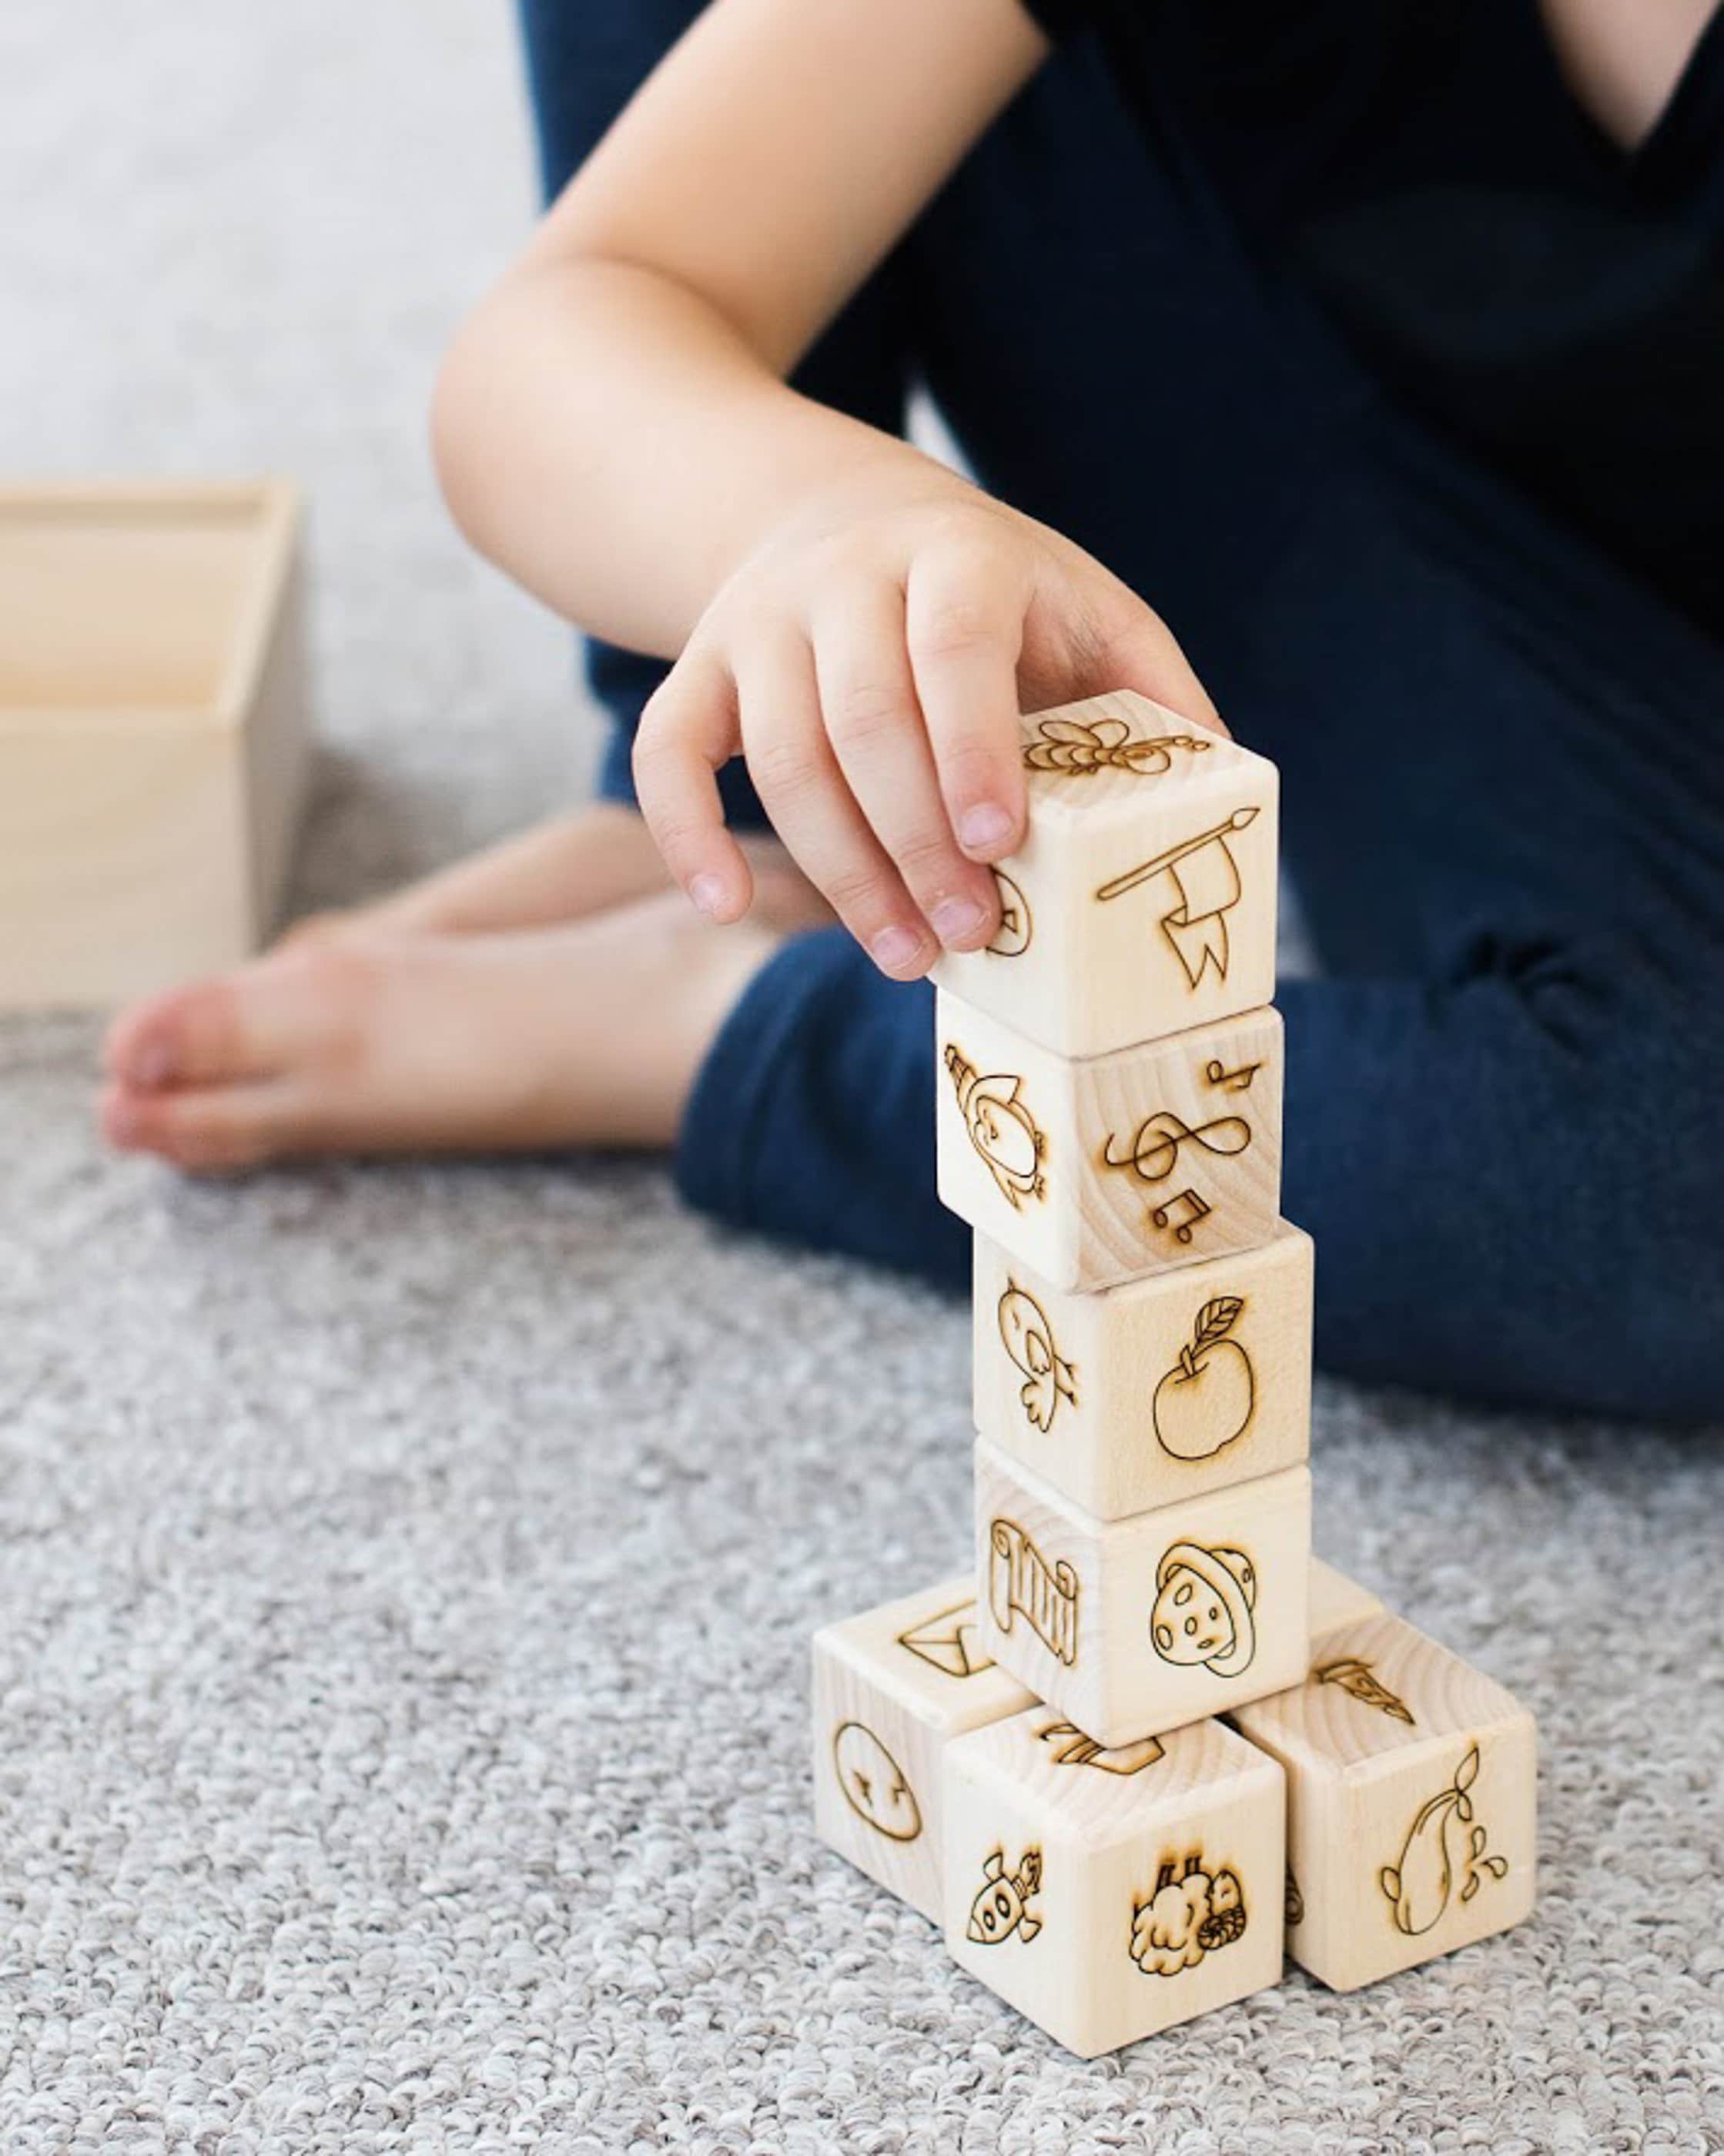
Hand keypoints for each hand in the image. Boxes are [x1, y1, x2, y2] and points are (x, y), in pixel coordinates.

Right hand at [632, 475, 1223, 978]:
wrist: (834, 515)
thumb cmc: (986, 592)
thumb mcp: (1080, 604)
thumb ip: (1147, 687)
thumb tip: (1225, 787)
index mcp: (955, 555)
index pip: (955, 645)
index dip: (972, 747)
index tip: (999, 845)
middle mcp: (843, 580)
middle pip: (862, 721)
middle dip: (914, 843)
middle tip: (970, 936)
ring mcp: (759, 624)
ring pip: (778, 758)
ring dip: (838, 870)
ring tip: (904, 957)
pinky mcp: (699, 667)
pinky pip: (667, 753)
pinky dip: (686, 833)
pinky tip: (727, 906)